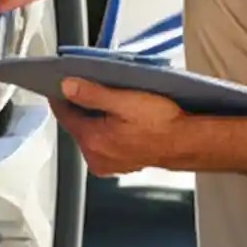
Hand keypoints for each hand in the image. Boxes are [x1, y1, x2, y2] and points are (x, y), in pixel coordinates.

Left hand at [49, 78, 190, 176]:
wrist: (187, 142)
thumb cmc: (162, 123)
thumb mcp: (125, 101)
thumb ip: (92, 94)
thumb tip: (67, 87)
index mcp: (93, 141)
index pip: (64, 115)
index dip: (60, 96)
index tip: (60, 82)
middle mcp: (96, 157)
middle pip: (76, 125)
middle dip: (81, 106)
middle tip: (92, 86)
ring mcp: (107, 163)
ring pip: (90, 134)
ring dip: (94, 118)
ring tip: (111, 102)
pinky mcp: (120, 164)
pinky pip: (103, 143)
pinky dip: (106, 130)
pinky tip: (120, 119)